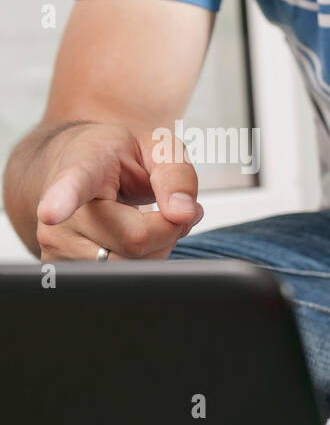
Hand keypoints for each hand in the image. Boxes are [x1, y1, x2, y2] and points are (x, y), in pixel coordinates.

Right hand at [34, 122, 202, 261]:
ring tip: (146, 217)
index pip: (70, 187)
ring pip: (134, 265)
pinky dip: (144, 259)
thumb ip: (177, 176)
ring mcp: (59, 244)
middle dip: (169, 229)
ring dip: (158, 246)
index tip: (52, 212)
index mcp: (79, 169)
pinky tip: (133, 235)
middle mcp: (61, 211)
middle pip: (134, 240)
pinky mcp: (64, 268)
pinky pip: (126, 277)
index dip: (61, 200)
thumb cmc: (117, 156)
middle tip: (167, 205)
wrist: (77, 165)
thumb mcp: (158, 147)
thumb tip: (183, 213)